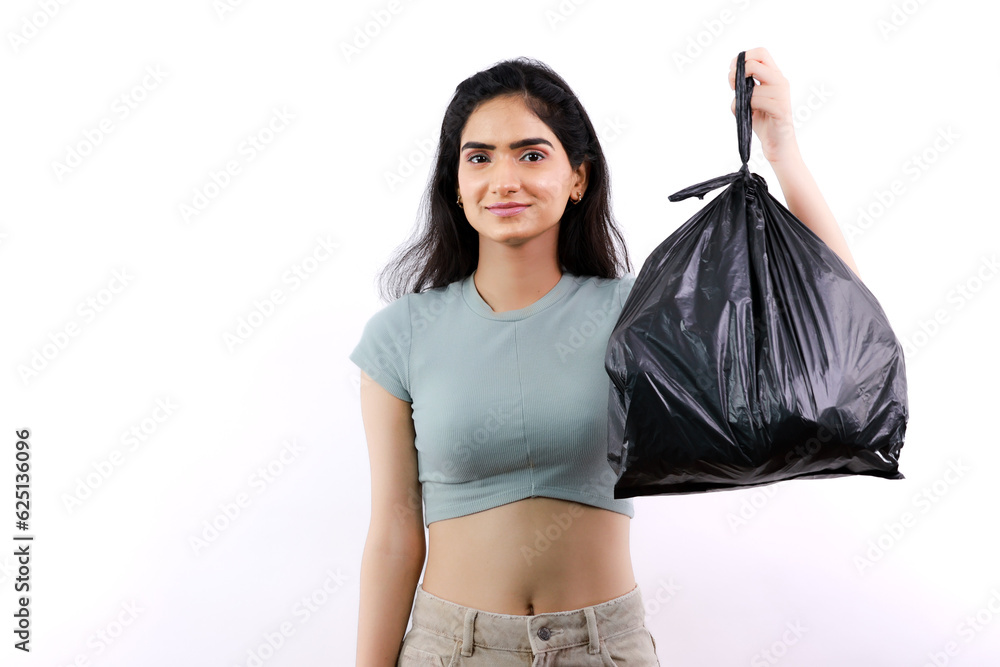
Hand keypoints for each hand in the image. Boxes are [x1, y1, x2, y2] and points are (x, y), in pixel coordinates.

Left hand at [729, 47, 798, 163]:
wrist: (776, 143)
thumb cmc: (762, 120)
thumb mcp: (749, 99)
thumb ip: (743, 86)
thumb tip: (733, 77)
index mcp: (774, 75)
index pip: (761, 53)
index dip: (743, 57)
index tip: (733, 70)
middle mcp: (780, 81)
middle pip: (755, 63)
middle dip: (736, 74)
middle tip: (732, 86)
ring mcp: (782, 94)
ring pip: (752, 88)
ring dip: (741, 99)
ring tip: (746, 109)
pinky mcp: (780, 108)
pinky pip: (755, 101)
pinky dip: (746, 108)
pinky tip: (751, 115)